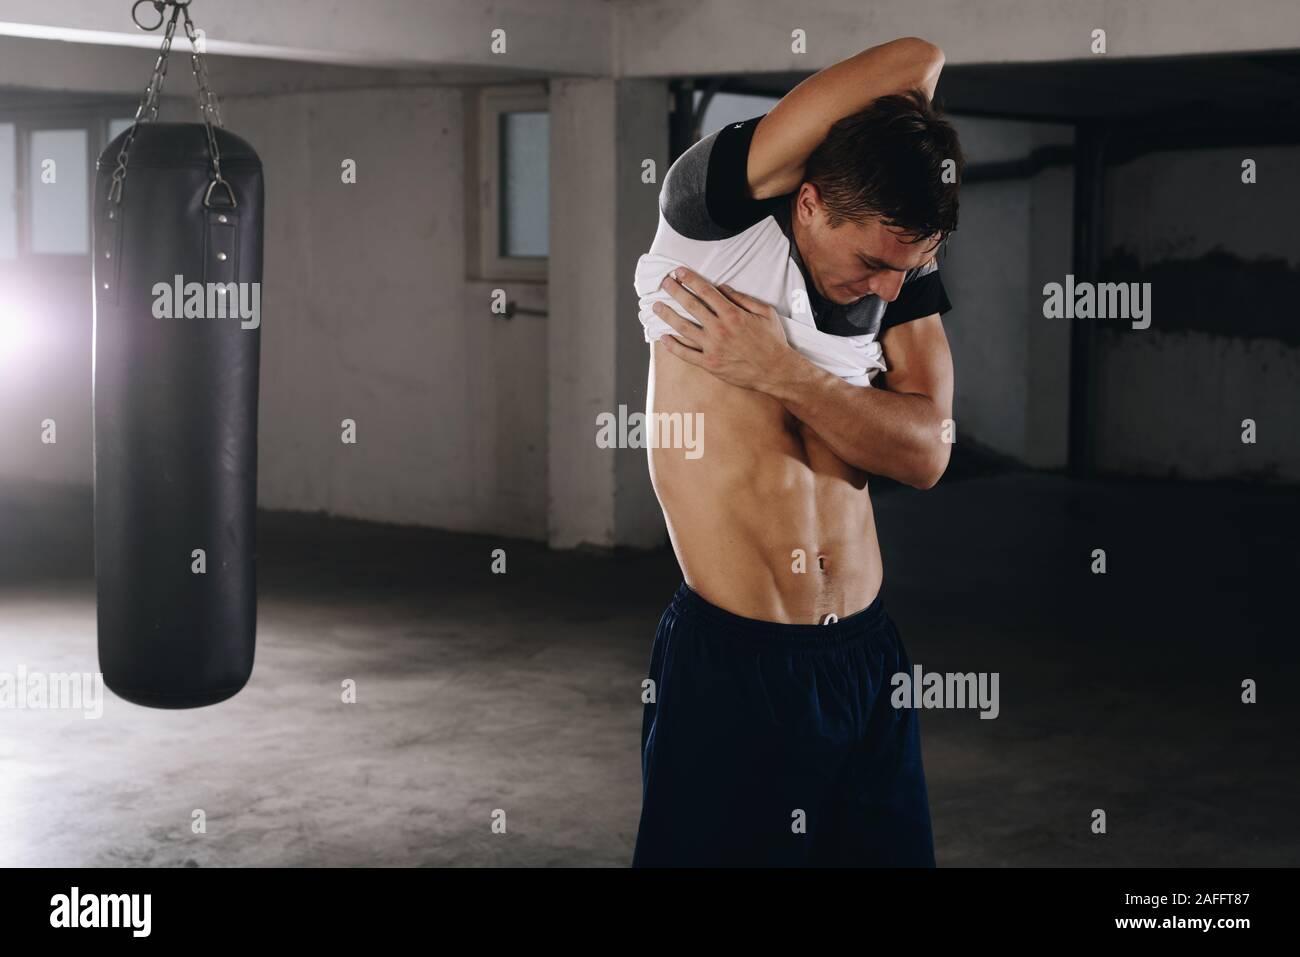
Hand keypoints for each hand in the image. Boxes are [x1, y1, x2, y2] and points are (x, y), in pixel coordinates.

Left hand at [651, 266, 791, 391]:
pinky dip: (673, 346)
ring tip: (656, 307)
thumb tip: (722, 287)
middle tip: (664, 283)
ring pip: (684, 328)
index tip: (679, 272)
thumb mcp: (765, 313)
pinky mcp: (710, 364)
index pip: (706, 292)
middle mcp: (720, 329)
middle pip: (691, 306)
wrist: (776, 371)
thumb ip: (743, 298)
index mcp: (733, 314)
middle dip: (675, 292)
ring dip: (668, 316)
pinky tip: (663, 338)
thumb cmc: (772, 341)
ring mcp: (713, 348)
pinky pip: (686, 354)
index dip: (690, 280)